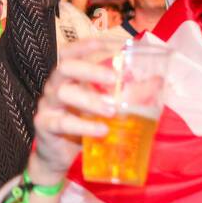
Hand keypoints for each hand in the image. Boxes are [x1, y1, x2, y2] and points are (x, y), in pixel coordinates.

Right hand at [29, 37, 122, 182]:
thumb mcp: (105, 109)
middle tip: (113, 78)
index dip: (87, 45)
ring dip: (90, 99)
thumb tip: (156, 81)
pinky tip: (101, 130)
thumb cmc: (83, 127)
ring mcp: (47, 105)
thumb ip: (127, 95)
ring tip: (112, 110)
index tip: (109, 44)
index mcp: (69, 78)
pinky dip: (84, 125)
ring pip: (64, 93)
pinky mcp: (45, 125)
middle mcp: (55, 86)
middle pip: (65, 67)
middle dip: (90, 69)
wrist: (59, 159)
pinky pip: (62, 122)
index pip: (71, 53)